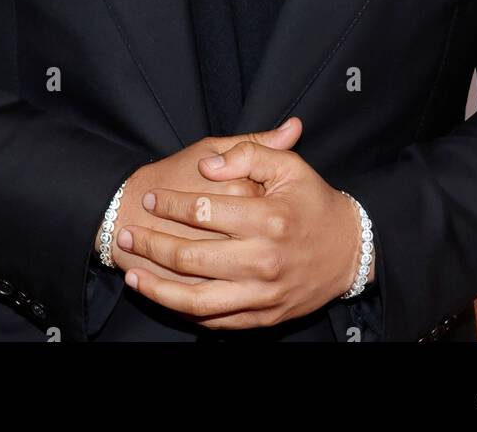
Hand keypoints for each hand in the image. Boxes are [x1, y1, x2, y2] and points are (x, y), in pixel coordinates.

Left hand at [115, 118, 372, 327]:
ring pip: (196, 300)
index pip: (203, 210)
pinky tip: (164, 297)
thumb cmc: (314, 202)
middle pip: (191, 257)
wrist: (350, 251)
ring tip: (132, 273)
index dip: (170, 203)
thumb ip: (248, 154)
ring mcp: (262, 294)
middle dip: (151, 244)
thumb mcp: (290, 166)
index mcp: (268, 218)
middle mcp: (263, 260)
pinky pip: (216, 322)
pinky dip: (185, 312)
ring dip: (157, 289)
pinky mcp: (263, 316)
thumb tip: (208, 165)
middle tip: (127, 232)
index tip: (151, 197)